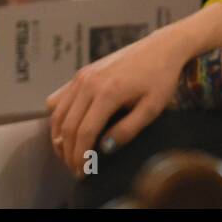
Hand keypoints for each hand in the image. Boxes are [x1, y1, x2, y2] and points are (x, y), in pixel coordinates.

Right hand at [45, 29, 191, 175]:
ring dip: (59, 138)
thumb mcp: (153, 108)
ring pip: (58, 114)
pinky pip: (60, 99)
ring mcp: (83, 75)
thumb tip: (104, 149)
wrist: (162, 47)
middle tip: (75, 169)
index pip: (84, 133)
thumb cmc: (161, 78)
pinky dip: (58, 119)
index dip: (80, 157)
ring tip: (69, 155)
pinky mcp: (82, 72)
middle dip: (68, 152)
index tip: (82, 173)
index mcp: (108, 92)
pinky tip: (66, 132)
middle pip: (67, 126)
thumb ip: (128, 130)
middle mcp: (89, 82)